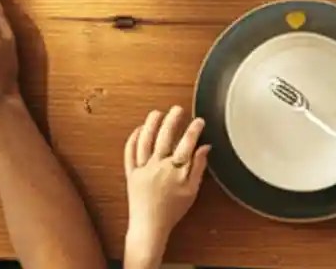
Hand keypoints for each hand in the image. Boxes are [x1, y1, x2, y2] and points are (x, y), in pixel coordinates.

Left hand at [123, 106, 210, 267]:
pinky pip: (130, 153)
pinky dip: (133, 139)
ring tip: (157, 113)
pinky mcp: (131, 173)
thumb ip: (198, 167)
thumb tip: (205, 148)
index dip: (194, 130)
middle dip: (172, 120)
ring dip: (151, 124)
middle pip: (165, 137)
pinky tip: (139, 129)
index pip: (187, 144)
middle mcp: (157, 166)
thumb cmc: (172, 210)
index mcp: (174, 170)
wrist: (150, 226)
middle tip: (178, 109)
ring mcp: (142, 168)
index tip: (199, 121)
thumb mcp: (192, 190)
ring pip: (145, 141)